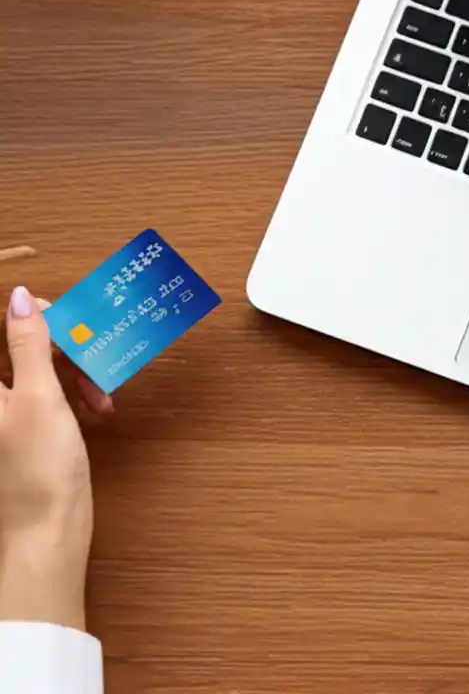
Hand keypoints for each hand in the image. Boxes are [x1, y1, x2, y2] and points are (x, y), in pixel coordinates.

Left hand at [0, 286, 110, 630]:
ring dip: (71, 366)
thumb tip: (21, 297)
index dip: (18, 305)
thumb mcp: (40, 397)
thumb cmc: (38, 470)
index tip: (49, 296)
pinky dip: (71, 388)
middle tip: (90, 346)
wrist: (46, 531)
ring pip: (34, 361)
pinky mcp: (20, 421)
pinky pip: (44, 385)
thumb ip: (29, 344)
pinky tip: (96, 404)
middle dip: (56, 338)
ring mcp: (2, 406)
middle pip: (15, 339)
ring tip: (99, 392)